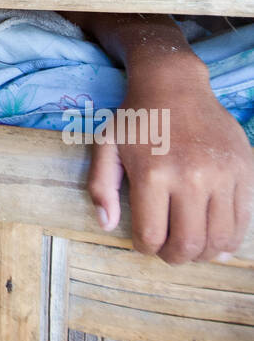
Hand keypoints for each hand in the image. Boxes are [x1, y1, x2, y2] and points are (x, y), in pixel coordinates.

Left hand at [88, 76, 253, 263]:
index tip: (143, 241)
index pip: (151, 236)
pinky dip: (229, 239)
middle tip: (167, 250)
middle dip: (174, 257)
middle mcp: (191, 177)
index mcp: (153, 174)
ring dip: (203, 253)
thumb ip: (101, 188)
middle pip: (188, 245)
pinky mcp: (244, 170)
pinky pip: (243, 221)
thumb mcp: (106, 146)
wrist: (175, 84)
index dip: (144, 248)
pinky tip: (214, 236)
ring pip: (219, 240)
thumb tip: (107, 225)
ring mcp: (222, 174)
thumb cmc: (136, 118)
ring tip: (191, 244)